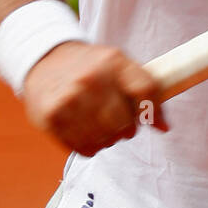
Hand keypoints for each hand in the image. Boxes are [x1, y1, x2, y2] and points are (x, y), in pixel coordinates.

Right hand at [23, 41, 167, 154]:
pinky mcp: (51, 117)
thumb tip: (164, 128)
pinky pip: (83, 148)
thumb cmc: (89, 67)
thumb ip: (145, 89)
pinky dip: (89, 146)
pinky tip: (84, 131)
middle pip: (125, 124)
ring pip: (105, 140)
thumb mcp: (118, 64)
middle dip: (126, 129)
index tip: (153, 122)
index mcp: (113, 62)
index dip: (154, 112)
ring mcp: (69, 98)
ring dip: (107, 139)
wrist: (44, 58)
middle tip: (117, 123)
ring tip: (99, 127)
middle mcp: (91, 79)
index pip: (147, 89)